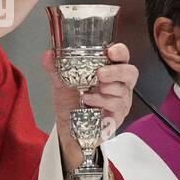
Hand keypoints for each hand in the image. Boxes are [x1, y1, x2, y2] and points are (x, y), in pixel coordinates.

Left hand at [44, 42, 138, 172]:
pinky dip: (101, 102)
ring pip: (123, 90)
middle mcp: (119, 84)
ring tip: (87, 91)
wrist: (68, 128)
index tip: (111, 52)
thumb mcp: (61, 83)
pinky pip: (117, 106)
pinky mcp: (118, 115)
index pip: (122, 56)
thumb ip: (55, 68)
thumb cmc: (71, 103)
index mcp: (108, 70)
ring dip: (106, 90)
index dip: (120, 52)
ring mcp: (121, 100)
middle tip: (100, 74)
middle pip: (131, 72)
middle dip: (116, 71)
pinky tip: (88, 101)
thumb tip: (48, 55)